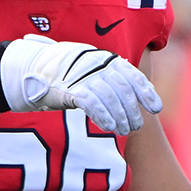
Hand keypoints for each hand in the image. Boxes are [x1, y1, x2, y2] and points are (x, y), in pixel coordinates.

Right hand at [0, 35, 162, 134]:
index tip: (155, 108)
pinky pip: (91, 103)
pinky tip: (109, 127)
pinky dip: (103, 116)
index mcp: (107, 60)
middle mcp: (98, 65)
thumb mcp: (92, 72)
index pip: (133, 76)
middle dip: (132, 111)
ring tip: (123, 131)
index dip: (146, 92)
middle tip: (136, 126)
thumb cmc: (67, 74)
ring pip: (110, 98)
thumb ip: (110, 81)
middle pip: (123, 90)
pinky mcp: (71, 88)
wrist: (34, 69)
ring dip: (119, 118)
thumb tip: (133, 99)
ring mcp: (84, 76)